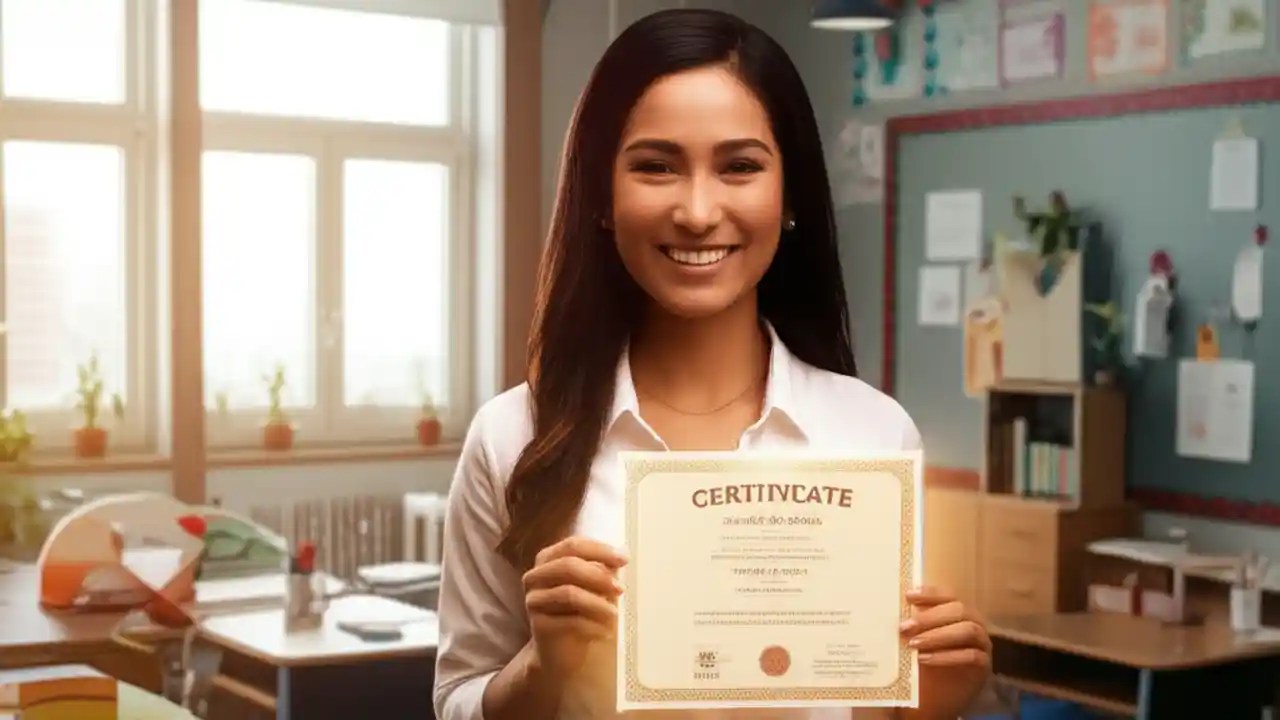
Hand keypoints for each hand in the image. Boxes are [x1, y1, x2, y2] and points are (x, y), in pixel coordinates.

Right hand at [522, 536, 627, 679]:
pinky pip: (568, 621)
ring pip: (568, 593)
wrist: (565, 651)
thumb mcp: (594, 586)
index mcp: (548, 559)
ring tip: (615, 614)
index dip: (599, 550)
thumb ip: (603, 568)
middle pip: (567, 566)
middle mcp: (535, 576)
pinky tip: (606, 631)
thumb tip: (621, 555)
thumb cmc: (581, 611)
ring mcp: (533, 600)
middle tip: (620, 589)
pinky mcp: (538, 625)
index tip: (624, 559)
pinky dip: (592, 625)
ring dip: (597, 603)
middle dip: (598, 576)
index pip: (572, 545)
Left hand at [899, 587, 990, 718]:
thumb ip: (910, 624)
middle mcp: (974, 623)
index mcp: (958, 612)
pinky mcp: (983, 666)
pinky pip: (971, 656)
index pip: (948, 596)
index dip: (930, 593)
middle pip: (959, 610)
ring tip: (913, 644)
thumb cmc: (922, 661)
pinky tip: (924, 659)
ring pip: (968, 630)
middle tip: (905, 627)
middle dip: (930, 617)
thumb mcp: (914, 639)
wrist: (931, 698)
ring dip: (938, 635)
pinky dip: (946, 656)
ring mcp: (982, 644)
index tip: (908, 596)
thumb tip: (893, 607)